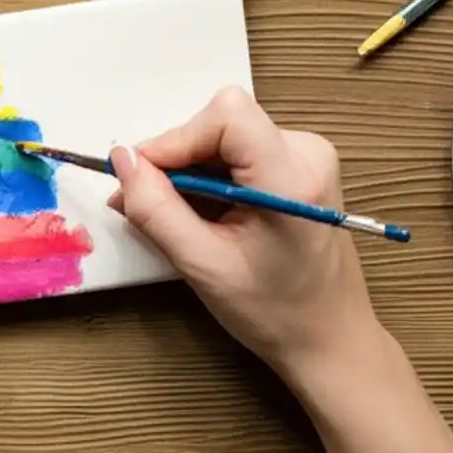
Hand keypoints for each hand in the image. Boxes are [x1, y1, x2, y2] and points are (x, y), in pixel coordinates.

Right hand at [108, 87, 379, 376]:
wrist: (330, 336)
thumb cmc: (276, 311)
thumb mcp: (204, 266)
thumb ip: (156, 210)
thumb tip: (122, 161)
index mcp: (292, 178)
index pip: (226, 116)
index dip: (175, 139)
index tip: (141, 177)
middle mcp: (307, 152)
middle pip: (221, 122)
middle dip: (176, 157)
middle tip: (145, 203)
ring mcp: (308, 155)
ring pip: (225, 134)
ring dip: (191, 168)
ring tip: (177, 215)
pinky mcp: (301, 164)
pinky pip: (240, 149)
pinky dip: (210, 174)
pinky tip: (205, 212)